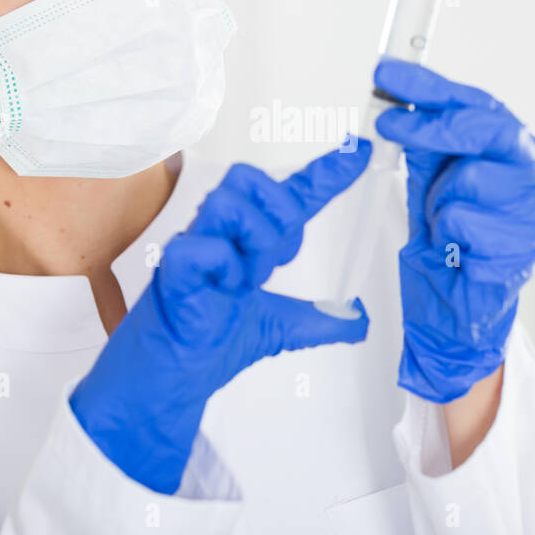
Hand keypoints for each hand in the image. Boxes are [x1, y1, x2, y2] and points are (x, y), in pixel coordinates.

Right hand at [70, 142, 372, 493]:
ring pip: (229, 203)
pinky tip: (222, 292)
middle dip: (280, 217)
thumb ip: (320, 320)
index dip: (328, 171)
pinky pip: (205, 247)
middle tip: (275, 263)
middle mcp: (216, 231)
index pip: (290, 193)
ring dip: (254, 246)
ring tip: (244, 282)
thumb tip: (356, 320)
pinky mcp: (173, 269)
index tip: (360, 152)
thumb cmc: (207, 343)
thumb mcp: (281, 328)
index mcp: (243, 238)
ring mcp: (192, 246)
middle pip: (251, 179)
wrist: (173, 381)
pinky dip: (226, 269)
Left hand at [374, 60, 534, 403]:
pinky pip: (461, 224)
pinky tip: (455, 251)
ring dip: (436, 201)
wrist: (453, 307)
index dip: (432, 86)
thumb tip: (397, 93)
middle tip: (388, 124)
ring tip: (442, 223)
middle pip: (486, 130)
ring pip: (467, 179)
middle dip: (430, 126)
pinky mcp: (521, 256)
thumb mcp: (430, 175)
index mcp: (520, 151)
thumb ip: (425, 137)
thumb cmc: (448, 237)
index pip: (480, 104)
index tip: (387, 73)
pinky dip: (444, 237)